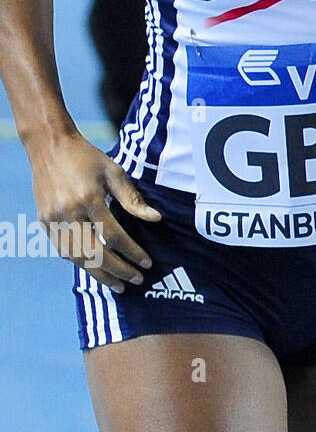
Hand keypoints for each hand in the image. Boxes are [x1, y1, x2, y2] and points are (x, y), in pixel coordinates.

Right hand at [27, 131, 160, 291]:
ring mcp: (53, 219)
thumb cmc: (88, 158)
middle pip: (94, 253)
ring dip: (97, 274)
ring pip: (76, 257)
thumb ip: (133, 199)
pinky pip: (62, 250)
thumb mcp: (115, 172)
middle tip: (136, 281)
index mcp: (89, 199)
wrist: (50, 147)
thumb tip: (156, 219)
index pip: (114, 235)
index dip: (132, 252)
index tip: (147, 263)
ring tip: (117, 285)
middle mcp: (68, 213)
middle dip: (117, 270)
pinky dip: (79, 262)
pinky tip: (95, 269)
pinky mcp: (44, 221)